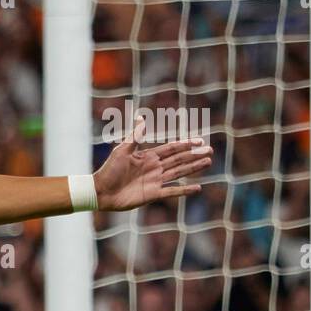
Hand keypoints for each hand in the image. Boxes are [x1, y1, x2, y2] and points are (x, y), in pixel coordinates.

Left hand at [93, 116, 211, 211]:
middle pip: (179, 160)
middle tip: (210, 151)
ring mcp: (155, 181)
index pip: (172, 149)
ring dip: (193, 168)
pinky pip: (172, 191)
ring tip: (208, 162)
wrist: (100, 191)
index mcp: (148, 156)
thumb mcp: (123, 150)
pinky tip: (197, 188)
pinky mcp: (152, 194)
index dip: (185, 144)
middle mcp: (154, 168)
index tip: (200, 140)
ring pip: (178, 173)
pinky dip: (184, 190)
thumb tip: (140, 116)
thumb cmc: (109, 170)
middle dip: (194, 155)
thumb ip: (135, 135)